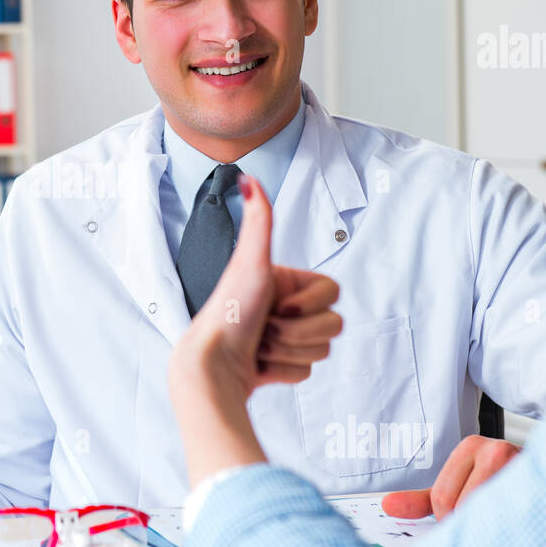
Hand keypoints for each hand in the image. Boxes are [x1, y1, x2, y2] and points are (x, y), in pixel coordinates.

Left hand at [168, 173, 342, 486]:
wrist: (212, 364)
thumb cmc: (230, 311)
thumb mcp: (249, 262)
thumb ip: (259, 221)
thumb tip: (248, 176)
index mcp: (286, 282)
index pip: (333, 293)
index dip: (309, 305)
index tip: (279, 305)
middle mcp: (287, 307)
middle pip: (332, 325)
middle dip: (297, 332)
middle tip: (265, 327)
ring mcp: (286, 337)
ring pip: (321, 350)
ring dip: (287, 351)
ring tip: (258, 344)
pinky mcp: (281, 364)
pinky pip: (306, 371)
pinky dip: (281, 370)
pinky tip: (258, 362)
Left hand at [381, 435, 520, 519]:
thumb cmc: (498, 486)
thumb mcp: (457, 489)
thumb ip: (422, 500)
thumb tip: (387, 506)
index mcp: (471, 446)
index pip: (443, 499)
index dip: (449, 520)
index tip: (462, 521)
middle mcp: (497, 449)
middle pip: (466, 507)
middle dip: (470, 527)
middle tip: (483, 526)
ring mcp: (524, 466)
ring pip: (491, 514)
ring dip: (493, 529)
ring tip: (502, 522)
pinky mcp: (545, 484)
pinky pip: (518, 516)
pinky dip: (513, 529)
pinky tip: (517, 525)